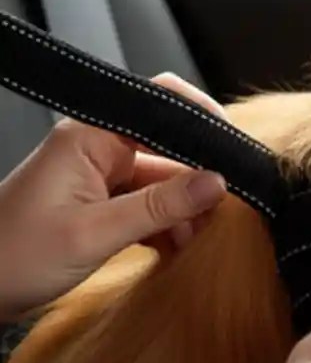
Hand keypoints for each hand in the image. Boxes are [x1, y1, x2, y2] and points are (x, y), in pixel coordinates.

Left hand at [0, 73, 229, 321]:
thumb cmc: (12, 258)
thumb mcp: (93, 234)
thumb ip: (159, 206)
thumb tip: (217, 182)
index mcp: (90, 138)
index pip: (161, 104)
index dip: (204, 121)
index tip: (235, 154)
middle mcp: (96, 148)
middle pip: (169, 148)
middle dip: (198, 181)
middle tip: (224, 214)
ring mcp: (97, 176)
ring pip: (162, 180)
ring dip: (184, 210)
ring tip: (200, 242)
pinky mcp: (98, 204)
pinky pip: (147, 204)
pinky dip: (167, 225)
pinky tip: (180, 249)